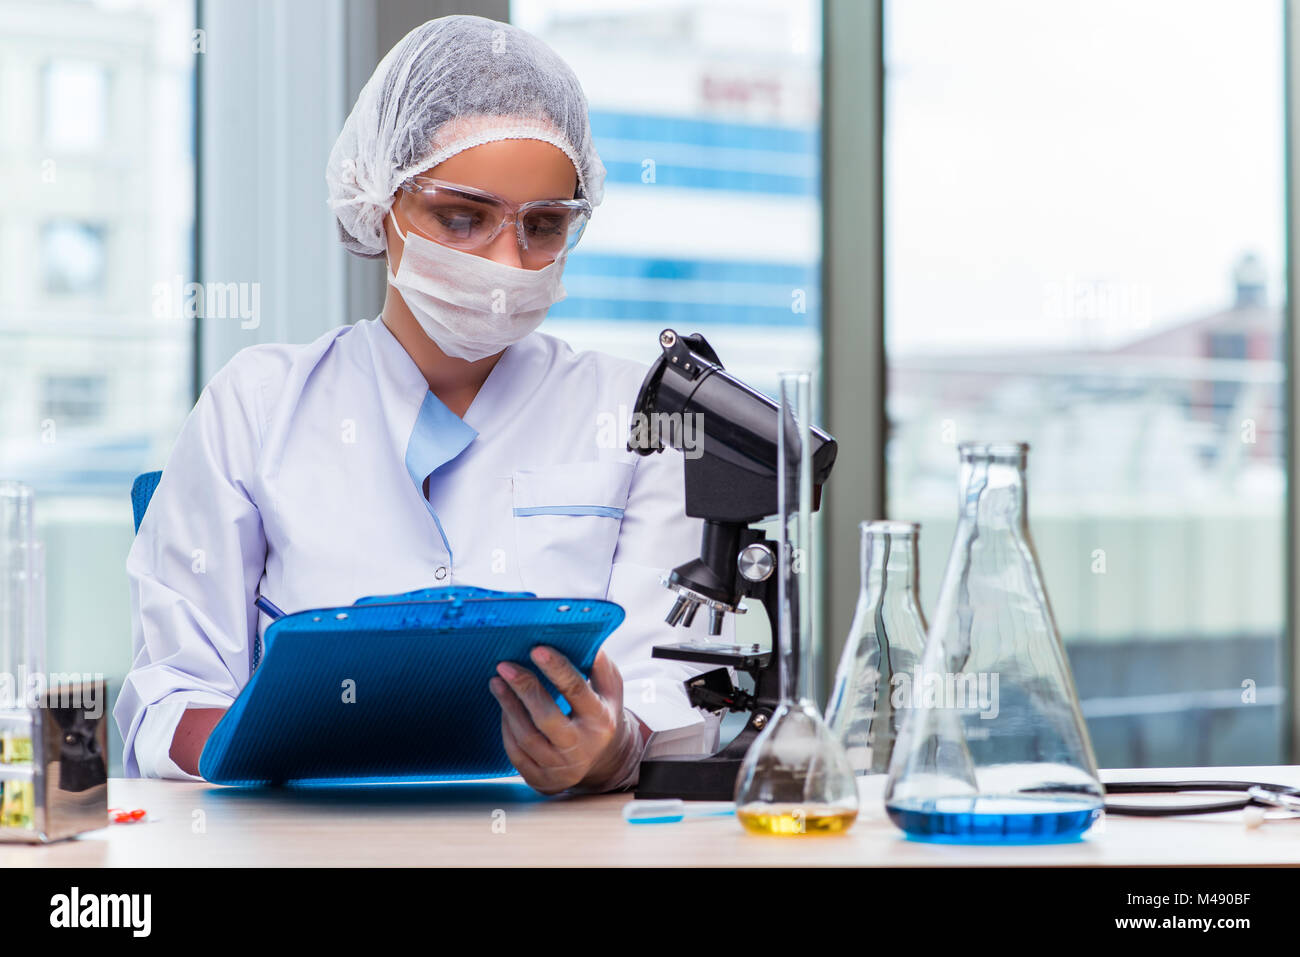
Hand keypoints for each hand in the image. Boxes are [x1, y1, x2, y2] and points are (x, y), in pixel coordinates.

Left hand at [489, 647, 642, 794]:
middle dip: (524, 688)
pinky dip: (506, 728)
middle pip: (547, 717)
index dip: (556, 669)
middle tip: (505, 666)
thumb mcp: (611, 691)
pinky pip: (516, 753)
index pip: (576, 690)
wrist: (603, 762)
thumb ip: (600, 667)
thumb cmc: (601, 715)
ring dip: (508, 706)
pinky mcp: (542, 779)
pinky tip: (503, 708)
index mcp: (600, 720)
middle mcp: (581, 747)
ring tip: (497, 682)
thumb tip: (584, 642)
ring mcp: (560, 767)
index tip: (537, 650)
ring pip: (526, 737)